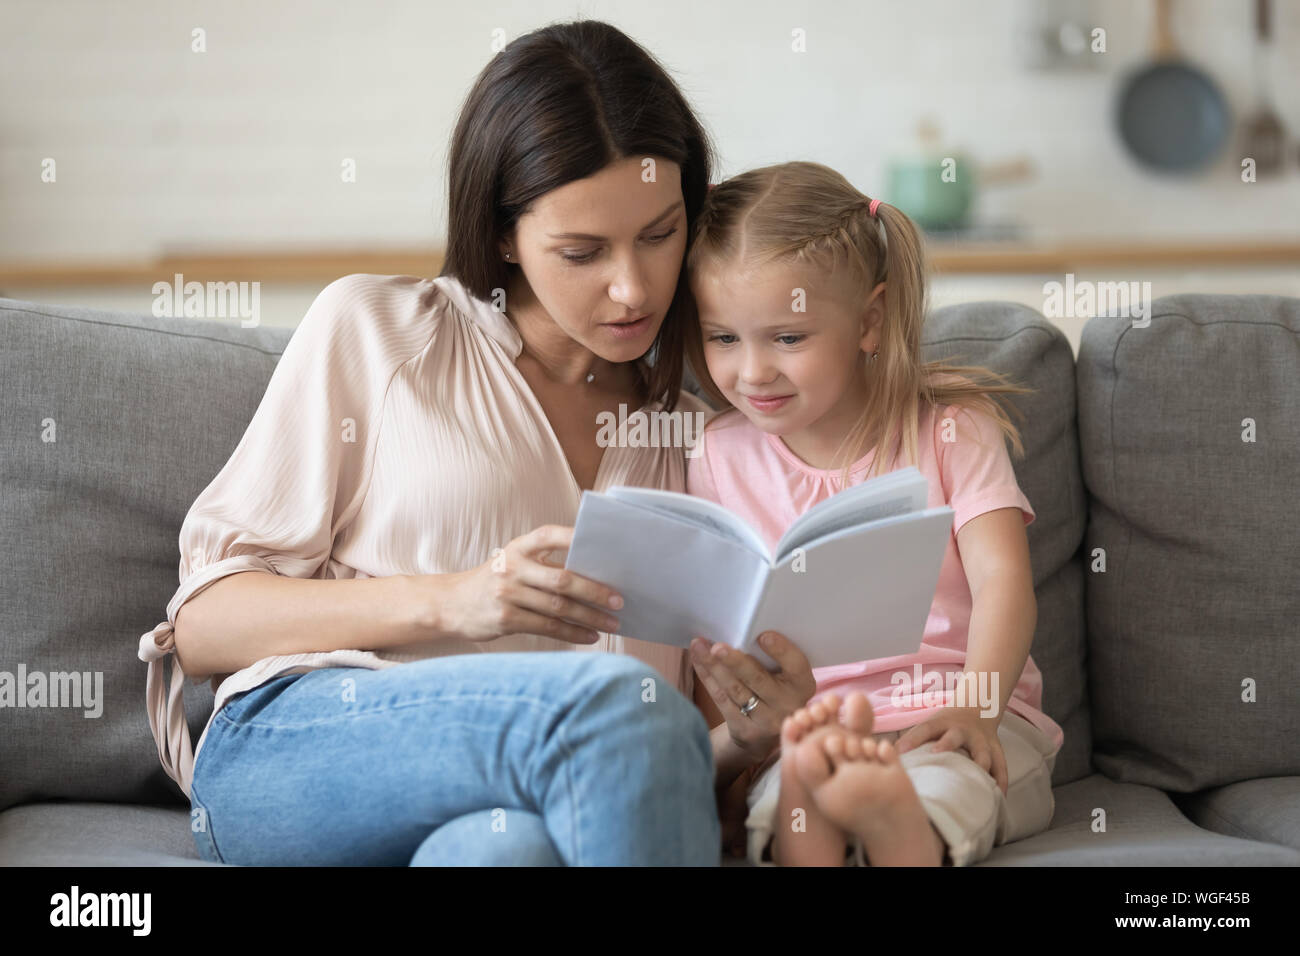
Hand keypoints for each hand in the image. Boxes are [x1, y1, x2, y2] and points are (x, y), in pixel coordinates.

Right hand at [423, 524, 623, 644]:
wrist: (452, 604)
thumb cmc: (495, 581)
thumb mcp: (514, 562)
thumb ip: (546, 563)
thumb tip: (596, 575)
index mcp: (518, 547)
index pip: (550, 535)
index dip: (576, 537)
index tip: (605, 546)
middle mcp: (512, 567)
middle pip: (562, 579)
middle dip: (594, 591)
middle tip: (618, 601)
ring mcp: (507, 594)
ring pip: (558, 607)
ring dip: (589, 617)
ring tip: (612, 624)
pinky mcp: (505, 619)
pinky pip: (547, 627)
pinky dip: (572, 633)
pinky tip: (590, 636)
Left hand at [691, 631, 815, 764]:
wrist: (767, 734)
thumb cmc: (776, 690)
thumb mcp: (786, 677)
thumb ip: (774, 658)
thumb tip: (743, 627)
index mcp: (803, 684)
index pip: (796, 665)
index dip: (781, 651)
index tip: (764, 635)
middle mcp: (787, 704)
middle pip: (758, 679)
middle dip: (736, 662)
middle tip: (718, 647)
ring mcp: (766, 721)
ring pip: (735, 690)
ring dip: (714, 666)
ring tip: (699, 646)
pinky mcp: (744, 730)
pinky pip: (722, 700)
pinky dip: (708, 678)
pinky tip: (698, 661)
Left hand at [894, 705, 1008, 795]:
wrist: (978, 708)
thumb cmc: (945, 725)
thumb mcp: (929, 725)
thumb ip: (911, 740)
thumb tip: (886, 757)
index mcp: (942, 723)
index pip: (924, 729)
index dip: (913, 739)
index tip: (900, 751)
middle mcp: (963, 731)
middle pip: (955, 736)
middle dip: (946, 746)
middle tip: (936, 757)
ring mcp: (982, 741)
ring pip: (983, 754)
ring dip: (979, 769)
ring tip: (974, 788)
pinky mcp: (997, 751)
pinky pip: (1001, 769)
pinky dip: (999, 783)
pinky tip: (997, 799)